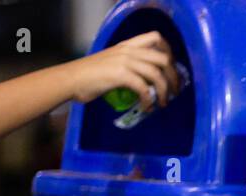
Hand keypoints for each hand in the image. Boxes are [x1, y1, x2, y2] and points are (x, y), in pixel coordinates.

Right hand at [65, 32, 179, 110]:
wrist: (70, 79)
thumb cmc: (89, 75)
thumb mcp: (111, 63)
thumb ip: (129, 66)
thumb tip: (145, 81)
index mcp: (127, 45)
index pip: (156, 38)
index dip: (169, 52)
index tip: (171, 68)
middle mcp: (128, 50)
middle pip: (163, 58)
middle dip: (174, 76)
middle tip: (175, 91)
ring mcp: (124, 61)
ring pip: (156, 74)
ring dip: (164, 91)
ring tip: (164, 103)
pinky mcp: (120, 75)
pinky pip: (144, 88)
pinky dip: (149, 100)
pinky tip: (147, 107)